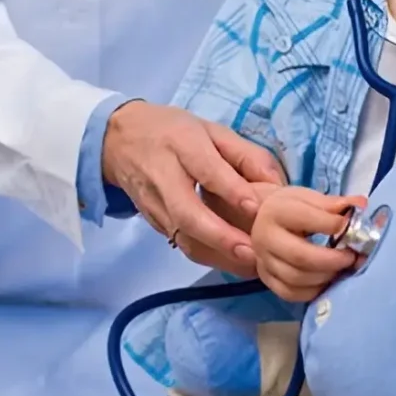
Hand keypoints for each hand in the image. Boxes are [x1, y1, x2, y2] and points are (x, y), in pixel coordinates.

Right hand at [102, 101, 281, 275]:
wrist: (118, 141)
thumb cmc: (173, 132)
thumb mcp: (212, 130)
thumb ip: (245, 155)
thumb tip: (277, 186)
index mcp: (181, 144)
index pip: (207, 170)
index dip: (232, 191)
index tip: (257, 210)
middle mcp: (163, 177)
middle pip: (187, 213)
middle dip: (220, 237)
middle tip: (251, 253)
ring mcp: (154, 205)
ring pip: (183, 237)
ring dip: (217, 256)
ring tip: (251, 266)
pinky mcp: (152, 223)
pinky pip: (181, 244)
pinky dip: (208, 257)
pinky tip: (234, 263)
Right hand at [251, 189, 364, 301]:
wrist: (264, 221)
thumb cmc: (292, 208)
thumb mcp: (309, 198)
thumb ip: (334, 203)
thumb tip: (361, 205)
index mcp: (276, 212)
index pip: (307, 219)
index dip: (334, 225)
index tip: (352, 226)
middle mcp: (264, 238)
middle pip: (300, 256)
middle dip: (333, 260)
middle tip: (352, 257)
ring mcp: (263, 262)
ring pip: (296, 278)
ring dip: (326, 276)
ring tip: (341, 268)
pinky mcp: (266, 280)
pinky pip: (291, 294)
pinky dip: (313, 290)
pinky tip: (326, 280)